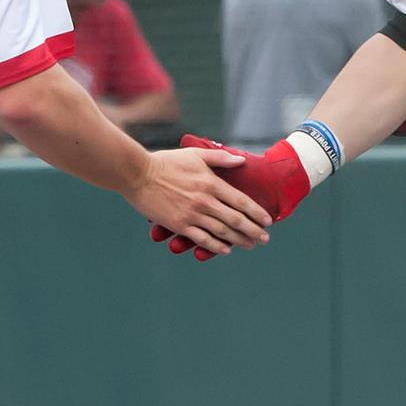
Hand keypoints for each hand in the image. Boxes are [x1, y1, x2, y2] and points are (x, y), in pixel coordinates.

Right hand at [149, 135, 308, 260]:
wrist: (137, 174)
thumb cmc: (166, 162)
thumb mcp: (195, 154)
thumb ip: (220, 158)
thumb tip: (242, 160)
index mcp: (211, 183)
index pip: (241, 201)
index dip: (257, 212)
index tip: (268, 221)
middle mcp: (205, 200)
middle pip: (236, 220)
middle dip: (254, 231)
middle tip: (265, 239)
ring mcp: (192, 214)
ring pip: (222, 232)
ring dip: (239, 240)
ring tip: (250, 245)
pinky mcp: (179, 224)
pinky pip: (202, 239)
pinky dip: (216, 247)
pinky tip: (226, 250)